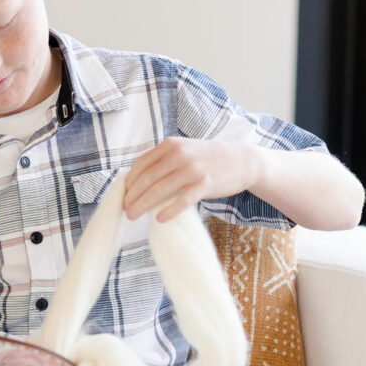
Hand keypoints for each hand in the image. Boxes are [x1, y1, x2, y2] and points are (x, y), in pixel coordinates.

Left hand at [123, 138, 257, 222]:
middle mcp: (179, 154)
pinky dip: (169, 211)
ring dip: (143, 205)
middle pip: (147, 179)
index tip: (123, 196)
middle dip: (132, 197)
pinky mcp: (205, 184)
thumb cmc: (208, 159)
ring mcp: (192, 169)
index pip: (141, 165)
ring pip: (160, 190)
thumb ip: (164, 161)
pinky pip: (182, 200)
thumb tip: (138, 181)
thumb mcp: (184, 150)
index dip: (129, 182)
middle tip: (126, 210)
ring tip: (134, 216)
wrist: (241, 160)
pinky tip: (159, 220)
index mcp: (170, 145)